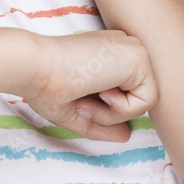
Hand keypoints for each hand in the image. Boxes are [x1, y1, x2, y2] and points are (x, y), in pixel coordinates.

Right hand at [17, 30, 157, 141]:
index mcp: (109, 52)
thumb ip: (102, 122)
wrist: (35, 66)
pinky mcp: (140, 58)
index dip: (101, 108)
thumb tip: (126, 136)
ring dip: (113, 113)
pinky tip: (101, 93)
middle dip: (108, 112)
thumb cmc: (45, 85)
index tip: (77, 100)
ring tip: (88, 99)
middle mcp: (123, 47)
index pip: (123, 92)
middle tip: (80, 103)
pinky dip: (121, 109)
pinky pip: (147, 101)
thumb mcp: (74, 110)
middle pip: (135, 97)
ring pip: (143, 101)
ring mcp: (133, 50)